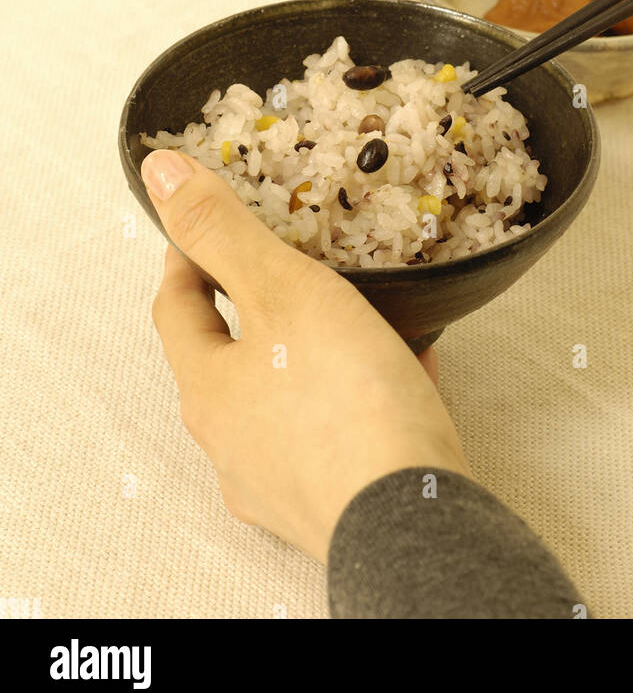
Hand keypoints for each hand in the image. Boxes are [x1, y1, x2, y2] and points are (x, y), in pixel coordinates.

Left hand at [142, 149, 470, 562]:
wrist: (411, 517)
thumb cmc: (346, 405)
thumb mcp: (281, 290)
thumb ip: (223, 231)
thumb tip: (161, 176)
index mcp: (208, 389)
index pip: (175, 307)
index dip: (188, 257)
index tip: (205, 227)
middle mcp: (232, 443)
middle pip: (226, 357)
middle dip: (252, 307)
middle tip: (282, 265)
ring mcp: (280, 480)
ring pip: (283, 396)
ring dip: (308, 352)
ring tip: (353, 315)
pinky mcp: (332, 499)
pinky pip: (335, 431)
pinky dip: (356, 392)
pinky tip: (405, 365)